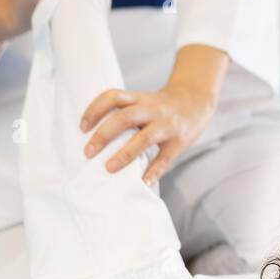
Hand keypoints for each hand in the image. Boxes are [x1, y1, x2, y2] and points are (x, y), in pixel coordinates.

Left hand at [79, 80, 216, 185]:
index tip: (82, 127)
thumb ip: (124, 113)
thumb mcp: (143, 101)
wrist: (197, 101)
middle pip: (125, 118)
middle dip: (103, 135)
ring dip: (125, 154)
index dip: (94, 110)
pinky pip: (165, 157)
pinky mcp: (179, 140)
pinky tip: (144, 181)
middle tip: (87, 152)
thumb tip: (94, 138)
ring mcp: (167, 125)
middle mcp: (152, 109)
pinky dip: (154, 171)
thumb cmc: (162, 106)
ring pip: (144, 137)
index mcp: (140, 99)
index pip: (113, 97)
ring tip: (109, 168)